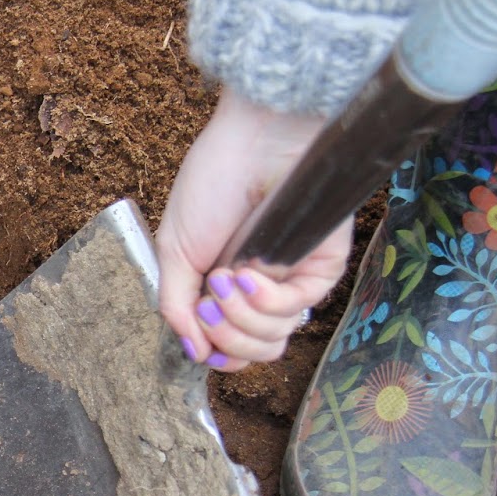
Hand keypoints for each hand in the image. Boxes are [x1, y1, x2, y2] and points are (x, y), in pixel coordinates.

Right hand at [156, 90, 354, 371]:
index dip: (221, 354)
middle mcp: (263, 288)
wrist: (252, 141)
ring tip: (224, 278)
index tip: (202, 343)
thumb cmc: (212, 183)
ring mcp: (293, 278)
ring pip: (277, 336)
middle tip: (208, 303)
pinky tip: (247, 276)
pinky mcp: (322, 265)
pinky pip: (298, 306)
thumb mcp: (174, 252)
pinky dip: (266, 300)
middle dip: (226, 337)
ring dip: (241, 316)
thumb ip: (176, 307)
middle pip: (257, 350)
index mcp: (226, 287)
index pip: (235, 345)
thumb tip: (194, 354)